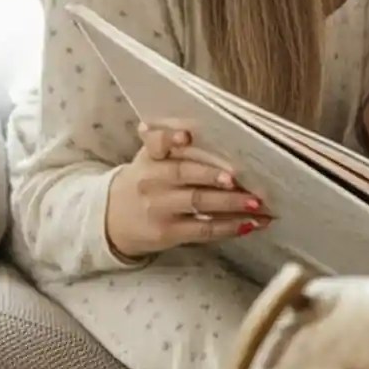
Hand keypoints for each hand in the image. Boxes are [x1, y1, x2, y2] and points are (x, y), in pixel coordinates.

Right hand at [105, 122, 269, 258]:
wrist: (111, 220)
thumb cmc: (145, 183)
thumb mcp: (149, 160)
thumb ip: (171, 146)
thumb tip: (209, 135)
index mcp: (150, 157)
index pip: (157, 142)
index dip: (171, 137)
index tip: (188, 135)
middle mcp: (152, 181)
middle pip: (184, 174)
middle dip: (213, 175)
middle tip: (238, 177)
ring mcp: (159, 208)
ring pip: (199, 202)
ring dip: (232, 203)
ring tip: (257, 203)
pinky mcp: (168, 233)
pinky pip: (203, 229)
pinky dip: (230, 227)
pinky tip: (251, 224)